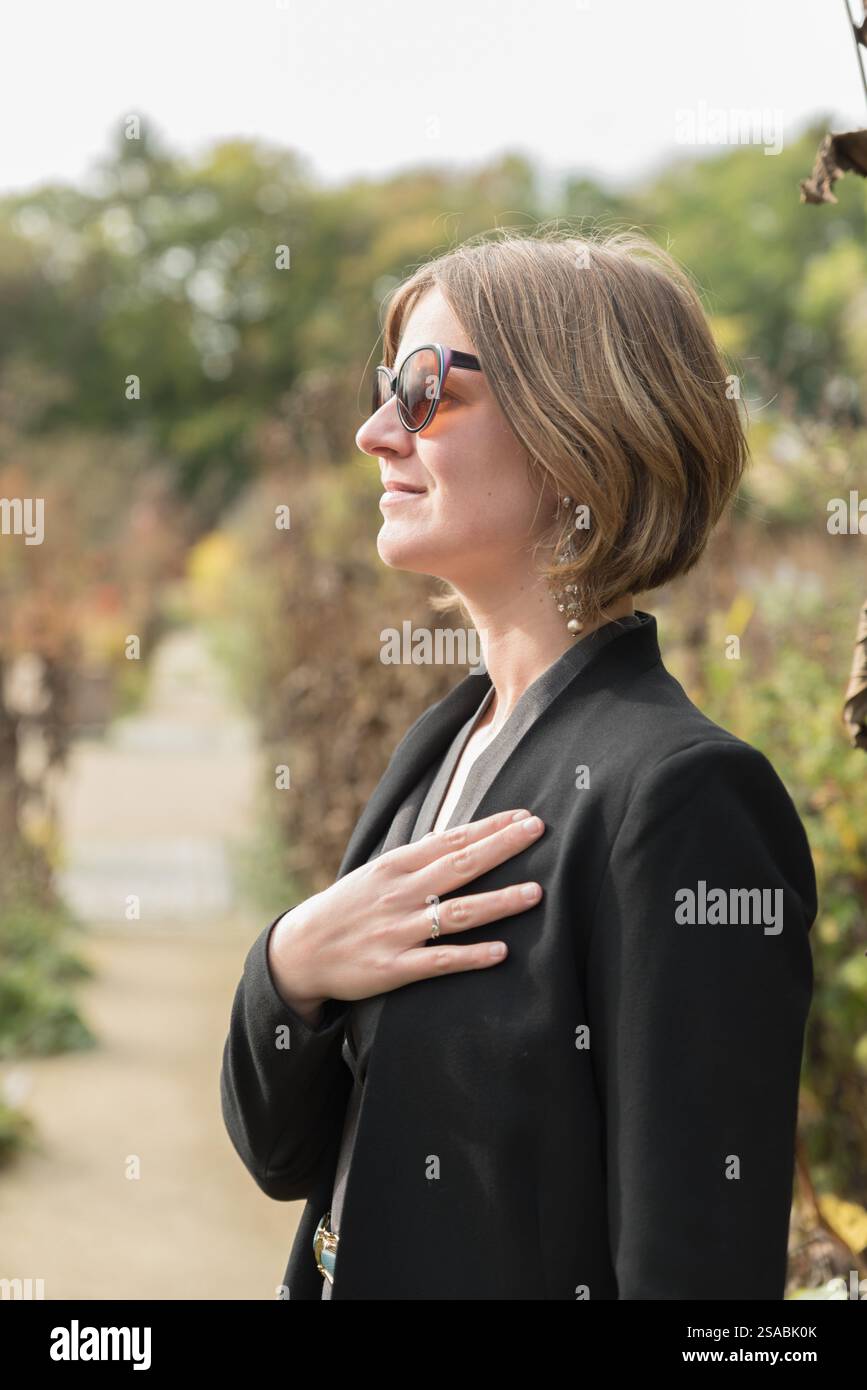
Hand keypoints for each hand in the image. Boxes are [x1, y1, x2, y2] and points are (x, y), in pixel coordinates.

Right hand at [268, 808, 545, 1014]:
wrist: (299, 951)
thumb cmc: (346, 909)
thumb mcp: (375, 874)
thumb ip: (416, 859)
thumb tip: (453, 836)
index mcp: (395, 866)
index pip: (451, 840)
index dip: (489, 827)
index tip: (524, 816)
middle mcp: (400, 894)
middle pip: (460, 866)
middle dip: (501, 847)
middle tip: (538, 831)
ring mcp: (398, 930)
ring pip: (457, 913)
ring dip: (499, 902)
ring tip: (536, 893)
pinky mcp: (394, 967)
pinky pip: (439, 960)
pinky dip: (471, 956)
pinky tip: (501, 952)